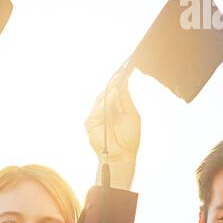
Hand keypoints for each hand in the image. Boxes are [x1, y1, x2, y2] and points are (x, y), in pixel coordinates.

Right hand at [84, 66, 140, 188]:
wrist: (123, 154)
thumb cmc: (129, 137)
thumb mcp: (131, 114)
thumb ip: (125, 100)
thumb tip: (123, 83)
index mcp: (114, 106)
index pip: (115, 89)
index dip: (119, 79)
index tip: (126, 68)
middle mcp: (103, 109)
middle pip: (107, 91)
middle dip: (114, 81)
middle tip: (122, 71)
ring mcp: (96, 115)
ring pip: (101, 98)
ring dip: (110, 89)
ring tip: (118, 80)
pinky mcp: (90, 123)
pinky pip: (97, 110)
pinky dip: (105, 102)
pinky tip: (113, 94)